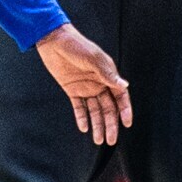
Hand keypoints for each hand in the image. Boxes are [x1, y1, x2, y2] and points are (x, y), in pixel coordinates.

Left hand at [36, 24, 132, 145]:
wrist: (54, 41)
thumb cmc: (77, 46)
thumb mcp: (93, 59)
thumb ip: (107, 74)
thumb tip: (124, 85)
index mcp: (107, 75)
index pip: (120, 96)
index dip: (124, 110)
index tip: (127, 123)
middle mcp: (99, 83)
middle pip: (108, 108)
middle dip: (110, 124)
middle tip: (112, 140)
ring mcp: (86, 88)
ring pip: (94, 110)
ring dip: (97, 125)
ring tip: (98, 140)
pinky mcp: (72, 90)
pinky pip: (79, 107)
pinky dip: (82, 117)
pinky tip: (85, 128)